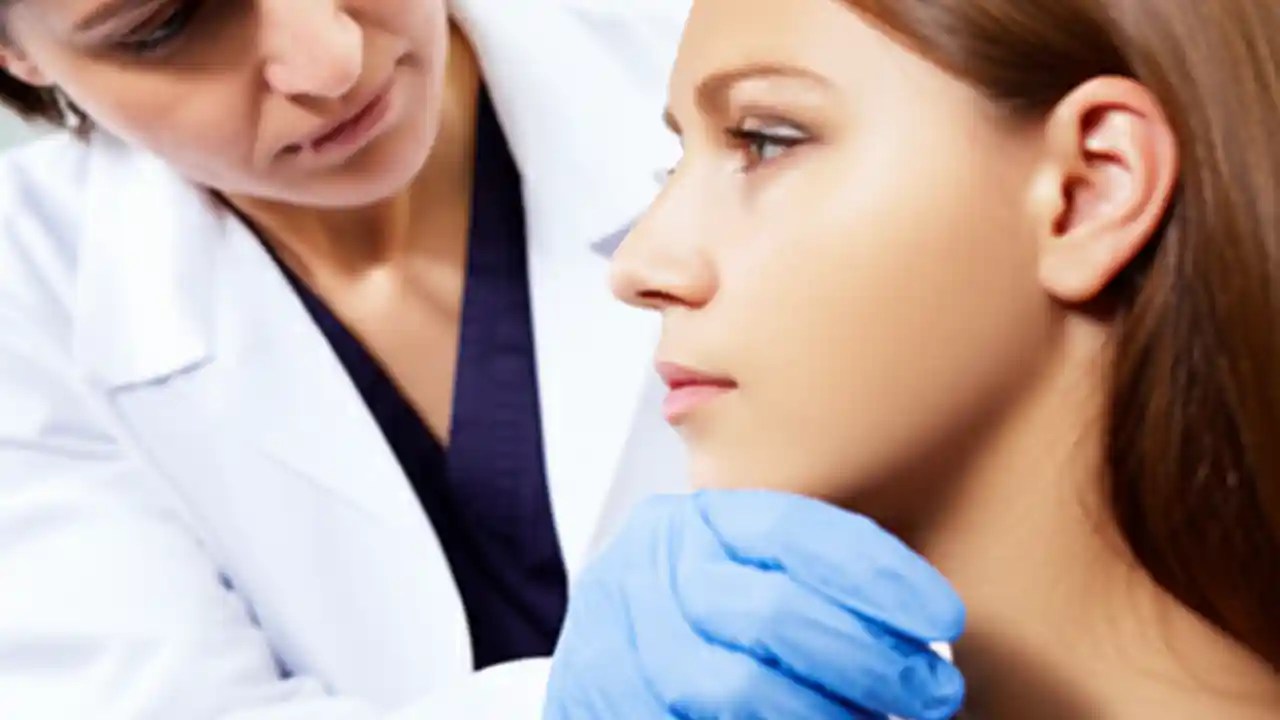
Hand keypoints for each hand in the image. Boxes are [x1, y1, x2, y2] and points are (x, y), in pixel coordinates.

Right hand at [543, 490, 965, 718]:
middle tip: (934, 689)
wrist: (607, 662)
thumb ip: (805, 576)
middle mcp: (649, 572)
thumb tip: (925, 619)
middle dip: (870, 659)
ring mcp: (621, 644)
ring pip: (739, 688)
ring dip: (828, 715)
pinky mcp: (605, 704)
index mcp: (694, 522)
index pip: (794, 531)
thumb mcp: (739, 570)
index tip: (947, 616)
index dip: (878, 575)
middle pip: (772, 612)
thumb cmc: (699, 616)